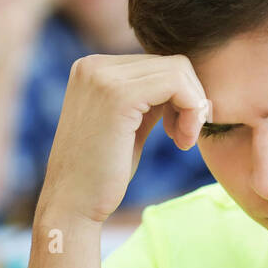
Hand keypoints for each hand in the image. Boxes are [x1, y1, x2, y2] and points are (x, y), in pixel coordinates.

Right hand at [38, 53, 209, 223]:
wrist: (73, 204)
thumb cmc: (102, 174)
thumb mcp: (127, 125)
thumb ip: (147, 99)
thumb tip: (183, 81)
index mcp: (93, 68)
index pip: (158, 63)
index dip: (181, 96)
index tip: (179, 130)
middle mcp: (94, 64)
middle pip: (172, 63)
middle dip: (191, 101)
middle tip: (186, 137)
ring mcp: (103, 76)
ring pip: (179, 70)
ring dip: (194, 108)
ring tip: (183, 140)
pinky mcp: (118, 95)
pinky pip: (177, 84)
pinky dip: (192, 111)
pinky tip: (182, 141)